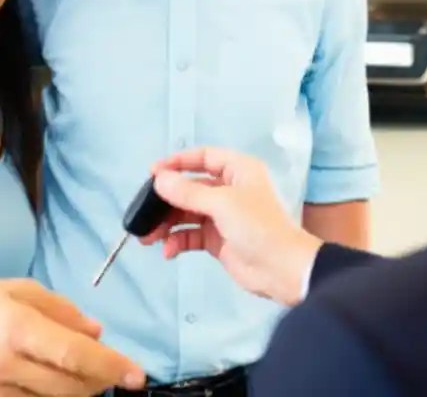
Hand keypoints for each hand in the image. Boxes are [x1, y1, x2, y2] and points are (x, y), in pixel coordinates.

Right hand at [0, 279, 144, 395]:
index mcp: (15, 327)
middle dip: (100, 380)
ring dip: (79, 391)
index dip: (111, 366)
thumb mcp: (19, 291)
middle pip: (71, 386)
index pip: (74, 354)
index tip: (137, 375)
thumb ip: (63, 310)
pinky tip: (55, 383)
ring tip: (80, 373)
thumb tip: (98, 333)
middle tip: (112, 370)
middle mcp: (4, 364)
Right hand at [140, 148, 322, 306]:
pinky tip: (169, 251)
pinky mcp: (218, 239)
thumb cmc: (259, 227)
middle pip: (190, 187)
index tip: (153, 173)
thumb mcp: (222, 204)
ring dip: (167, 224)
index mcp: (238, 171)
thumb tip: (160, 179)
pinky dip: (178, 241)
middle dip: (167, 200)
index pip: (204, 157)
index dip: (178, 162)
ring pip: (187, 213)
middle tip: (145, 211)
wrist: (282, 270)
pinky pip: (191, 235)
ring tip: (149, 237)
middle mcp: (230, 190)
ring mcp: (223, 216)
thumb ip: (188, 192)